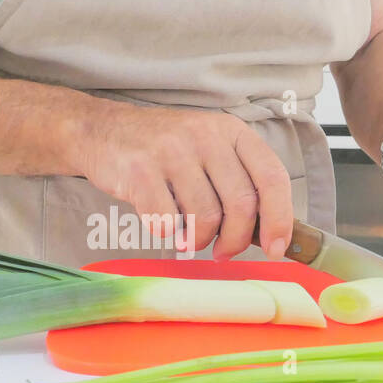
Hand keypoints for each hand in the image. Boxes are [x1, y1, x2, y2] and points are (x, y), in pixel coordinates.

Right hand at [77, 103, 294, 259]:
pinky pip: (168, 222)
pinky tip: (164, 225)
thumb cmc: (163, 150)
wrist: (102, 131)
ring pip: (206, 217)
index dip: (280, 218)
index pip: (271, 177)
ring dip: (200, 240)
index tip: (276, 249)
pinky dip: (169, 234)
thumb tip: (269, 233)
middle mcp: (205, 135)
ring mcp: (171, 151)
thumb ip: (237, 180)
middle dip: (237, 240)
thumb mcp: (208, 148)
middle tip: (223, 252)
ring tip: (189, 236)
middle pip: (241, 204)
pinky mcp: (140, 170)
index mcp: (230, 131)